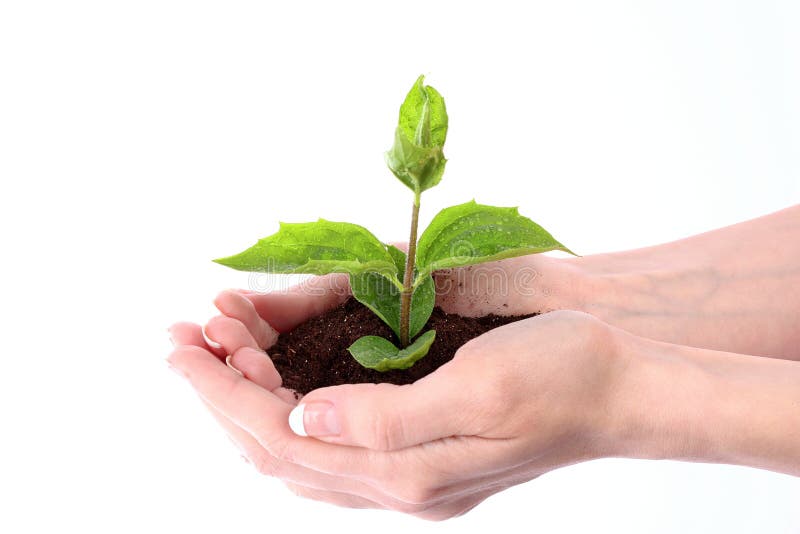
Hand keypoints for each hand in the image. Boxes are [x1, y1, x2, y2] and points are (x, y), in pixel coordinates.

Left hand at [168, 297, 627, 518]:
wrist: (623, 386)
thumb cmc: (564, 372)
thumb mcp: (478, 388)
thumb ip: (385, 418)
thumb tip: (302, 420)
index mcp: (408, 471)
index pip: (280, 434)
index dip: (222, 389)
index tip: (180, 344)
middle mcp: (401, 484)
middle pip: (276, 450)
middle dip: (220, 393)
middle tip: (181, 340)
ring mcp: (412, 476)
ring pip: (298, 454)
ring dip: (248, 403)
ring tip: (214, 352)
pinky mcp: (423, 458)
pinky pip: (330, 450)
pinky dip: (288, 414)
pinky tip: (276, 387)